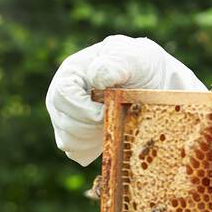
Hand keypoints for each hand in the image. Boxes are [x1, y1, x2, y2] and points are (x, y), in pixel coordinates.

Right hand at [45, 35, 205, 165]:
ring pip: (69, 141)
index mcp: (70, 74)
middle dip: (93, 126)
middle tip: (118, 117)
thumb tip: (97, 77)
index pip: (62, 96)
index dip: (84, 109)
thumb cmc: (140, 66)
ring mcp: (65, 118)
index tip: (107, 112)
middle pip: (64, 122)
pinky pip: (77, 153)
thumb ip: (117, 64)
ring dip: (95, 138)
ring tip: (116, 122)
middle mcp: (61, 97)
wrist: (150, 84)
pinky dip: (95, 149)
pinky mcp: (76, 137)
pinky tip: (111, 134)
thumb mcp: (134, 58)